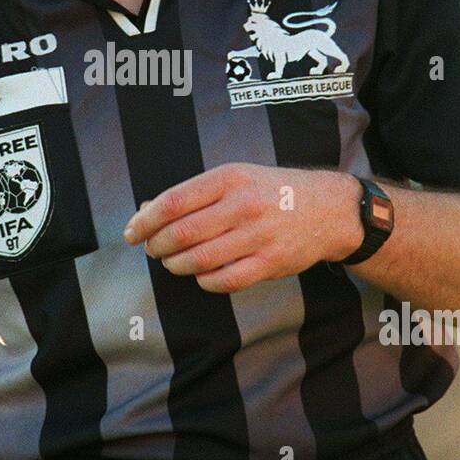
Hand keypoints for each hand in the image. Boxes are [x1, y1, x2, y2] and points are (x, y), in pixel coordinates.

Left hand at [123, 163, 359, 293]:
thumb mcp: (234, 178)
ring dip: (176, 266)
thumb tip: (145, 212)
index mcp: (229, 178)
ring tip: (174, 262)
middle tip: (153, 249)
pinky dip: (204, 281)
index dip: (145, 221)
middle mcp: (243, 205)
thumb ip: (192, 194)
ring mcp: (258, 236)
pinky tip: (201, 275)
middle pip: (181, 234)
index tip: (132, 233)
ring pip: (198, 260)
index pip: (173, 202)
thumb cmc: (270, 192)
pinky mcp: (271, 263)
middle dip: (157, 246)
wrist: (327, 209)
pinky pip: (224, 281)